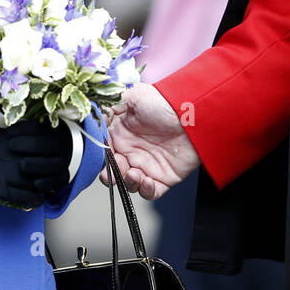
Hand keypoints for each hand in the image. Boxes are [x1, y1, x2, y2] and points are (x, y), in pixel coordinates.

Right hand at [0, 119, 72, 208]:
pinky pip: (14, 193)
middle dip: (47, 164)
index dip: (44, 143)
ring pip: (29, 175)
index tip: (49, 151)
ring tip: (48, 189)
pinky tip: (36, 201)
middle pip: (35, 155)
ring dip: (40, 183)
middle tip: (53, 172)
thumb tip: (10, 139)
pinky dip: (28, 198)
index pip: (32, 134)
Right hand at [102, 84, 198, 199]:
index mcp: (122, 134)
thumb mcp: (133, 96)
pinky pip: (150, 192)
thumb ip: (110, 106)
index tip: (100, 159)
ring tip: (135, 174)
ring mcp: (148, 164)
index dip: (100, 158)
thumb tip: (95, 117)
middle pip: (114, 171)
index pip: (104, 152)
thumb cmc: (166, 103)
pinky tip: (146, 182)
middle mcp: (133, 150)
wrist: (195, 115)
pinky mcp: (164, 176)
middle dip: (111, 174)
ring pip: (129, 183)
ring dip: (128, 182)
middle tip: (116, 170)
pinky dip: (145, 191)